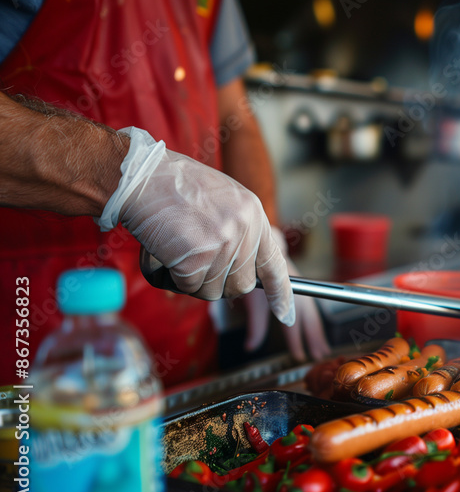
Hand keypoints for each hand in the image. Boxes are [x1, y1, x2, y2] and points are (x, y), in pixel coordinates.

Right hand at [98, 127, 294, 325]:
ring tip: (177, 248)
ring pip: (212, 291)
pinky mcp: (196, 259)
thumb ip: (238, 230)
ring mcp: (222, 246)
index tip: (285, 315)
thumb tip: (240, 267)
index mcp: (254, 214)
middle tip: (196, 261)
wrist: (141, 176)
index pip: (275, 264)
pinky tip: (165, 252)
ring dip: (191, 279)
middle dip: (219, 283)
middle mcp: (244, 231)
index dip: (281, 293)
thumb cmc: (174, 186)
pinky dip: (173, 277)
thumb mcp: (223, 200)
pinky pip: (188, 287)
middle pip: (241, 286)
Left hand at [244, 227, 331, 360]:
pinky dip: (316, 322)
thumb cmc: (257, 271)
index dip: (297, 342)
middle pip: (310, 320)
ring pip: (314, 315)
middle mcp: (299, 293)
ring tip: (323, 348)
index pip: (293, 325)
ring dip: (319, 332)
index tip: (300, 357)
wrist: (265, 246)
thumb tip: (250, 347)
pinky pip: (312, 308)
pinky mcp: (301, 288)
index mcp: (288, 297)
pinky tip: (317, 329)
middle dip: (315, 339)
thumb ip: (255, 325)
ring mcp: (302, 290)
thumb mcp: (252, 300)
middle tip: (319, 356)